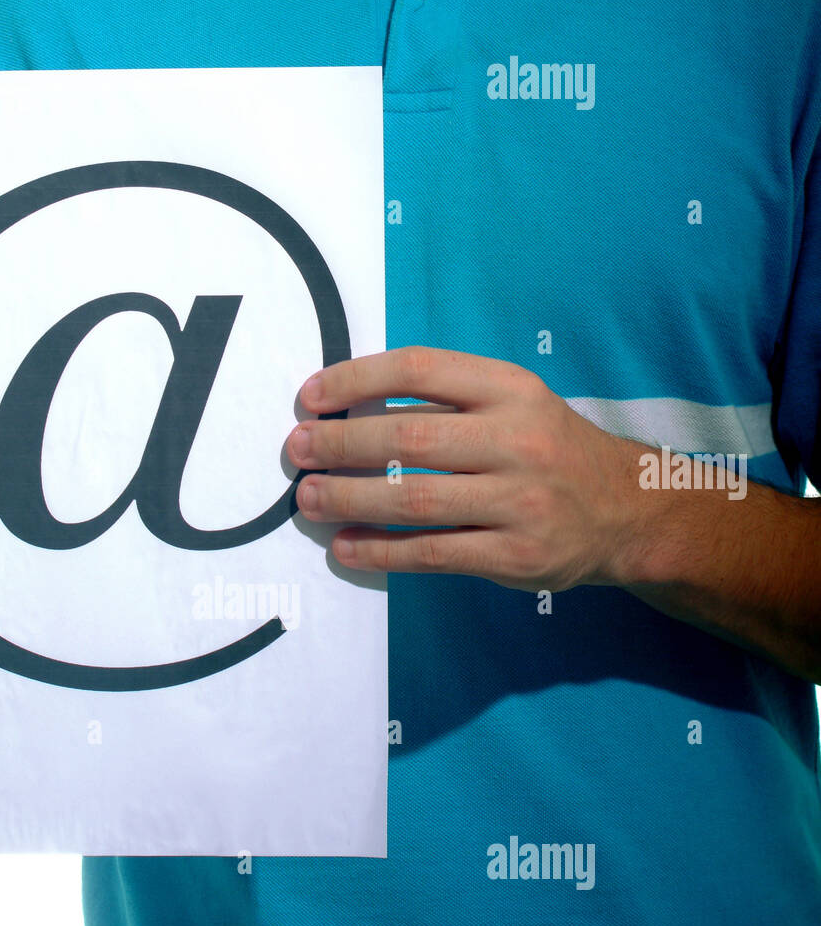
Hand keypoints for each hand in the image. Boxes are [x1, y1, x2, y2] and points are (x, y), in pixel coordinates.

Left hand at [286, 346, 647, 590]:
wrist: (629, 512)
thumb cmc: (550, 450)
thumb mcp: (515, 403)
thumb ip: (448, 399)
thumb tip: (350, 407)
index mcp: (511, 389)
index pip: (419, 369)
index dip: (355, 379)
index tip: (311, 396)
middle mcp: (516, 440)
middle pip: (407, 438)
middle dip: (339, 443)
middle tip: (297, 449)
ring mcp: (518, 502)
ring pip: (413, 499)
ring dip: (348, 499)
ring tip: (309, 498)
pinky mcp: (515, 556)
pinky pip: (432, 553)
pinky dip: (380, 552)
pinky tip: (344, 548)